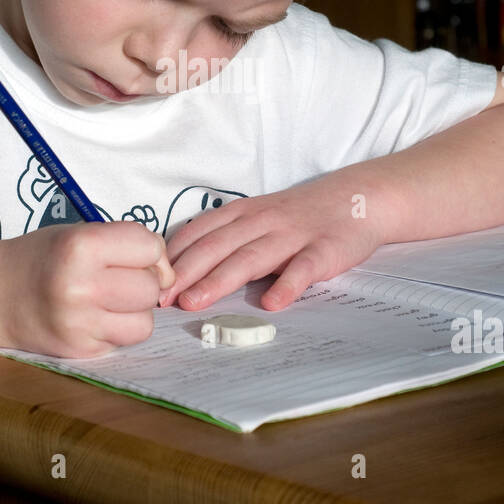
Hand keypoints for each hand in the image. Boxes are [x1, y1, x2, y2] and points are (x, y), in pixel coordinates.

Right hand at [0, 223, 173, 356]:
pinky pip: (124, 341)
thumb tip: (169, 278)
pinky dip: (118, 330)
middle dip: (142, 282)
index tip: (130, 255)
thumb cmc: (40, 258)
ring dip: (135, 311)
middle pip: (151, 287)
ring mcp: (80, 323)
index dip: (147, 251)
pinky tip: (96, 319)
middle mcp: (81, 285)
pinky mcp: (79, 350)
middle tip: (118, 279)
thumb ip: (125, 246)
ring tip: (109, 301)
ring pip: (145, 321)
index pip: (150, 246)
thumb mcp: (78, 234)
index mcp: (81, 246)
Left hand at [160, 174, 389, 311]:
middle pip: (216, 247)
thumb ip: (226, 238)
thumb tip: (183, 268)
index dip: (171, 257)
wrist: (357, 199)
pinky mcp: (323, 251)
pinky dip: (287, 286)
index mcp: (242, 213)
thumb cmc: (299, 216)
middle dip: (184, 273)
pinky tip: (272, 304)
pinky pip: (303, 269)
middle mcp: (262, 221)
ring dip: (219, 281)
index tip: (145, 281)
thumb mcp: (257, 217)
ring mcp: (292, 236)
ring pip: (250, 258)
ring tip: (195, 303)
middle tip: (158, 299)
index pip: (198, 232)